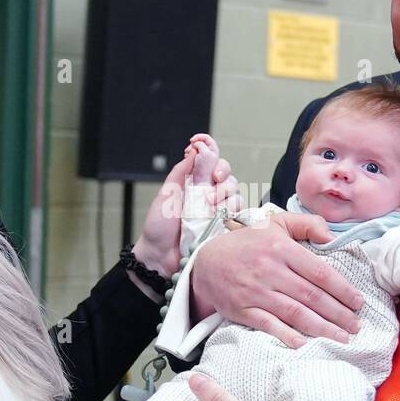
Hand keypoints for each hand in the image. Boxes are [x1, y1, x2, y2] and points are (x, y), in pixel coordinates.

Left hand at [133, 142, 240, 277]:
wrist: (160, 257)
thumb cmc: (159, 228)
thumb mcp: (166, 195)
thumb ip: (180, 172)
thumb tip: (194, 150)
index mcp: (194, 182)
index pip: (209, 159)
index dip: (209, 148)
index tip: (200, 143)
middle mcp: (209, 193)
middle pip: (227, 172)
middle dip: (223, 172)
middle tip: (213, 180)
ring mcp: (218, 209)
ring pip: (236, 190)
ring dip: (226, 193)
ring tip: (210, 206)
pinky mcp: (225, 225)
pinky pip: (239, 211)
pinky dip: (233, 209)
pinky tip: (222, 214)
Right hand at [189, 211, 363, 347]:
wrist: (206, 262)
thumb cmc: (247, 244)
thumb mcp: (275, 224)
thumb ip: (306, 225)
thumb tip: (332, 237)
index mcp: (281, 249)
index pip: (319, 272)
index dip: (342, 290)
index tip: (359, 302)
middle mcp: (270, 271)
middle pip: (311, 296)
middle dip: (338, 314)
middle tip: (357, 326)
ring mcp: (256, 292)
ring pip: (295, 313)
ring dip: (321, 328)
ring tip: (342, 338)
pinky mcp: (242, 310)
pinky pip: (268, 325)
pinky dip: (286, 336)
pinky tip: (304, 344)